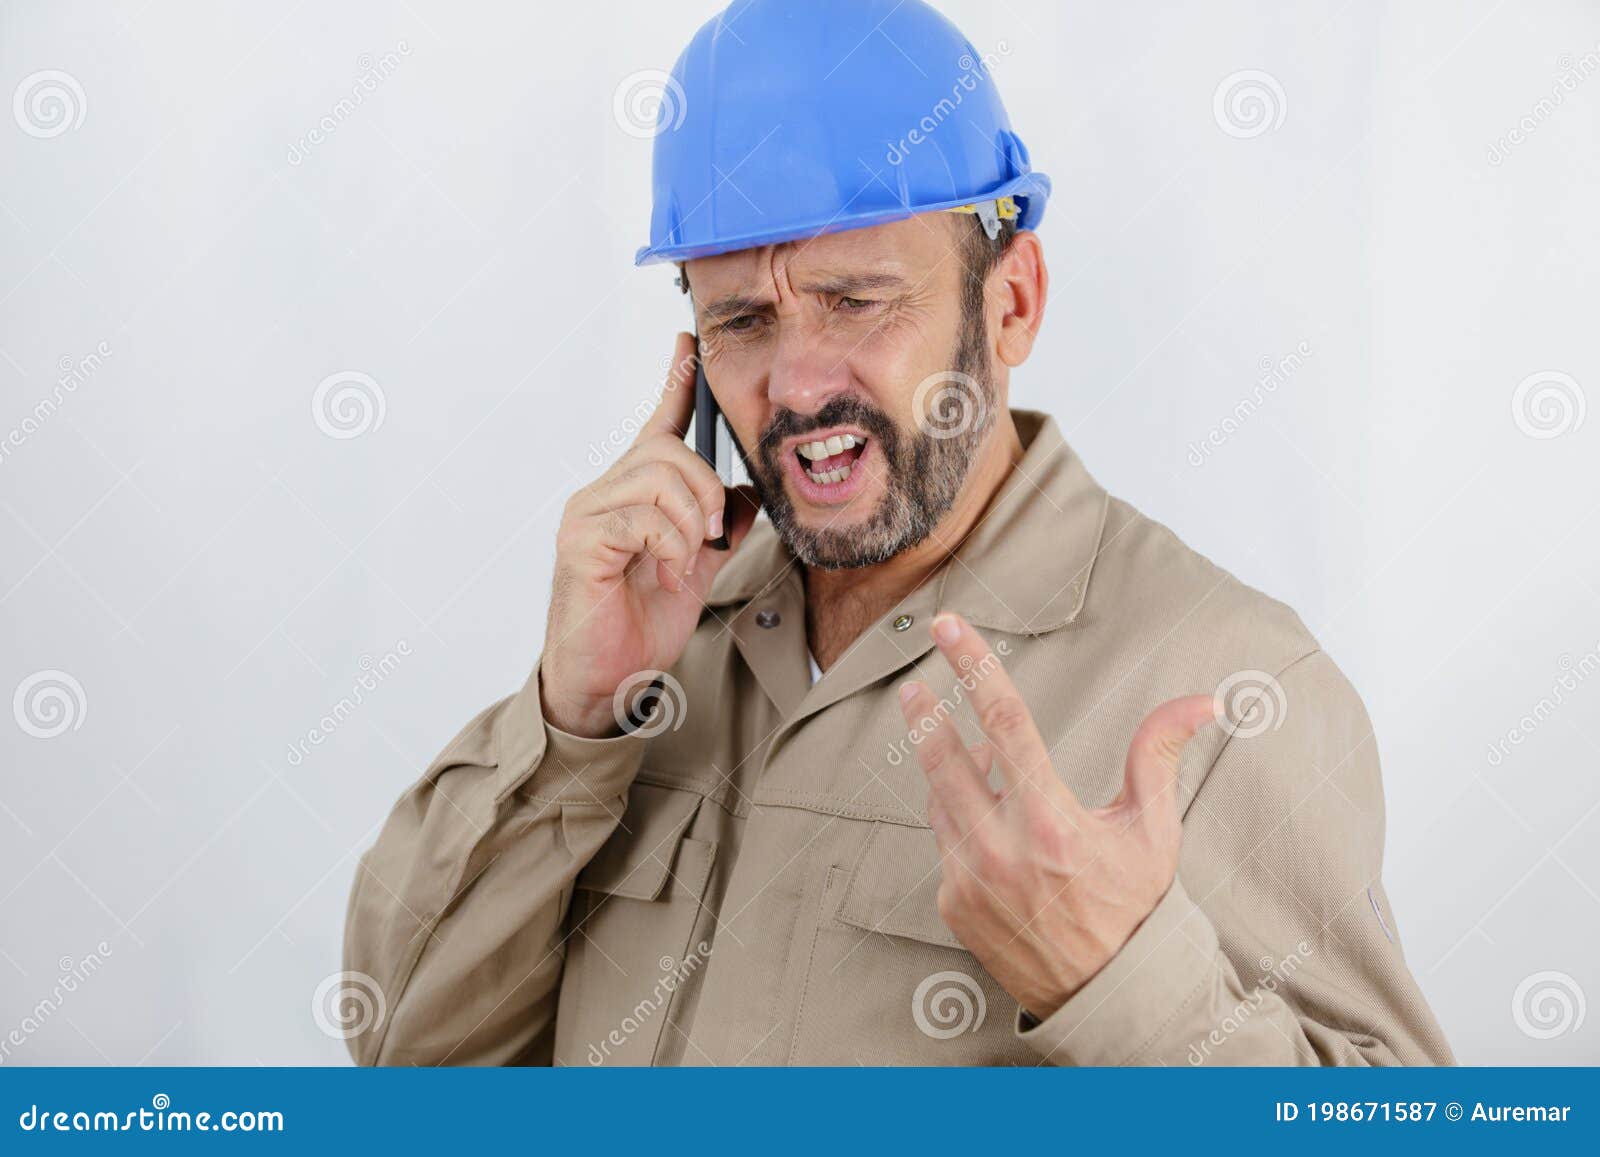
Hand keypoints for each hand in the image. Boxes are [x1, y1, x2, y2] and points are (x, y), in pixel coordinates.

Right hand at [541, 332, 758, 737]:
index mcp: (634, 494)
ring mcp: (588, 515)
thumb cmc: (640, 622)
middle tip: (713, 535)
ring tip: (688, 559)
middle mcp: (604, 493)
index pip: (659, 426)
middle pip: (669, 451)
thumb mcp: (697, 566)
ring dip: (691, 520)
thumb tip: (744, 494)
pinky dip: (671, 548)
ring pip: (658, 478)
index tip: (688, 346)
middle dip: (707, 489)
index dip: (676, 383)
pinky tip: (667, 573)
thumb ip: (718, 525)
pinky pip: (642, 519)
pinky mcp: (581, 543)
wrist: (607, 679)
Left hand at [897, 612, 1214, 1019]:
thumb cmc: (1135, 905)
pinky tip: (985, 821)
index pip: (1005, 722)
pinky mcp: (952, 903)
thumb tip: (1203, 701)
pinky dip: (959, 821)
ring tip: (972, 759)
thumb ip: (1160, 754)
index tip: (948, 627)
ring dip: (950, 773)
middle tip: (915, 688)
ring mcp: (970, 878)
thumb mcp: (1153, 830)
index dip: (974, 666)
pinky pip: (943, 842)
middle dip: (926, 715)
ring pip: (941, 800)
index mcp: (1052, 822)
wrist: (1108, 994)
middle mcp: (1002, 849)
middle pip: (944, 757)